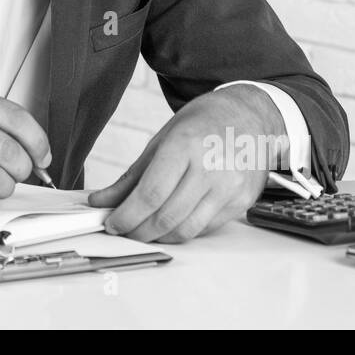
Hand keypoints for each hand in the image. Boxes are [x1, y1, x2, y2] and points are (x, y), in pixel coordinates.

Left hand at [87, 84, 286, 242]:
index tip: (111, 224)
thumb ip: (133, 175)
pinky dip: (181, 231)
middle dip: (138, 231)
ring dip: (158, 237)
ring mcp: (230, 188)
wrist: (252, 116)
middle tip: (122, 230)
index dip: (126, 216)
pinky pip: (204, 229)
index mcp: (185, 145)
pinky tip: (169, 224)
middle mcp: (211, 168)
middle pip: (167, 217)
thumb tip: (102, 201)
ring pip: (186, 230)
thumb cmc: (204, 122)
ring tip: (142, 230)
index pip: (151, 194)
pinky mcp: (241, 203)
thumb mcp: (163, 138)